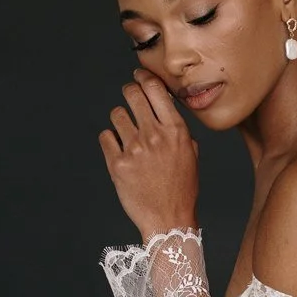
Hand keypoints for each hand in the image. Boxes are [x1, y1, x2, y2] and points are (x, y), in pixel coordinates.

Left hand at [99, 69, 198, 239]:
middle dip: (129, 92)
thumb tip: (165, 109)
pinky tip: (119, 151)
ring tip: (127, 134)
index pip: (156, 89)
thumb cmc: (182, 189)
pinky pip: (105, 136)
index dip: (144, 77)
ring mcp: (134, 149)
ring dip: (120, 120)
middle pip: (132, 94)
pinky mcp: (117, 164)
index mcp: (176, 131)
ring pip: (116, 114)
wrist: (168, 219)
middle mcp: (155, 135)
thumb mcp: (191, 155)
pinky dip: (110, 141)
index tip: (139, 77)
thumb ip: (179, 131)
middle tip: (129, 97)